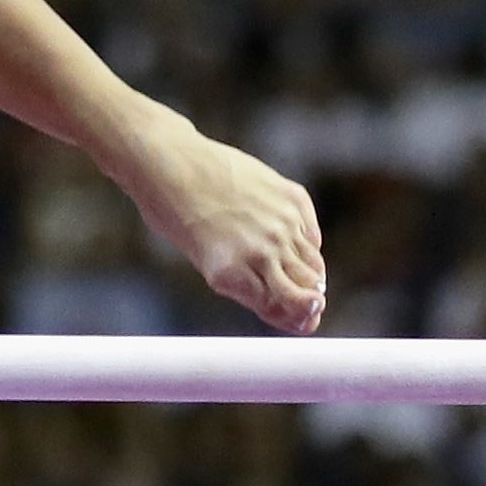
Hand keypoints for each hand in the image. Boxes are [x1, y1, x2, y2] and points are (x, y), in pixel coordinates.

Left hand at [105, 105, 327, 333]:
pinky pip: (312, 235)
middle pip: (308, 294)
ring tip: (289, 266)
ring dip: (308, 274)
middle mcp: (262, 253)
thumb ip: (248, 287)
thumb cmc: (177, 215)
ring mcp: (281, 224)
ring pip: (314, 266)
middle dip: (308, 303)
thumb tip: (291, 308)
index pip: (285, 314)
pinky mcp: (292, 197)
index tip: (300, 322)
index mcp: (233, 275)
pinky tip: (287, 238)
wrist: (171, 163)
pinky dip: (305, 243)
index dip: (295, 321)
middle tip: (305, 301)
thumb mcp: (205, 262)